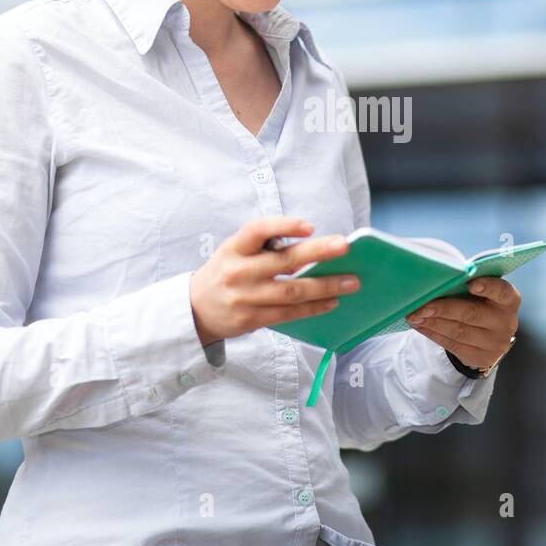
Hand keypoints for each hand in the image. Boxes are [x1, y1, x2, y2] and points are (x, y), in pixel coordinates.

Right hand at [189, 216, 360, 345]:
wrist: (194, 309)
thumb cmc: (226, 272)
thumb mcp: (236, 251)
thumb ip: (266, 247)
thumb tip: (313, 248)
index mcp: (235, 247)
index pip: (258, 230)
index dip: (283, 226)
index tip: (309, 226)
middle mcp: (238, 271)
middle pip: (284, 262)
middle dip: (318, 253)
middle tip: (345, 247)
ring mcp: (245, 297)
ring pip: (291, 291)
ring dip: (325, 286)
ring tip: (351, 281)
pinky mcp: (251, 319)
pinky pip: (289, 313)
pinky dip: (313, 307)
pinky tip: (331, 301)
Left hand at [405, 277, 519, 370]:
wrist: (491, 336)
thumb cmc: (482, 304)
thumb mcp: (484, 293)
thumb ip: (469, 286)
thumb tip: (438, 282)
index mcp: (509, 301)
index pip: (502, 291)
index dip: (487, 287)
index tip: (470, 284)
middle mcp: (506, 323)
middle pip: (472, 314)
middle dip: (443, 309)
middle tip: (420, 307)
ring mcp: (495, 343)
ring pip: (459, 332)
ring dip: (433, 323)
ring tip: (414, 316)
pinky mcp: (481, 358)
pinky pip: (453, 346)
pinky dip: (433, 334)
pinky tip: (420, 326)